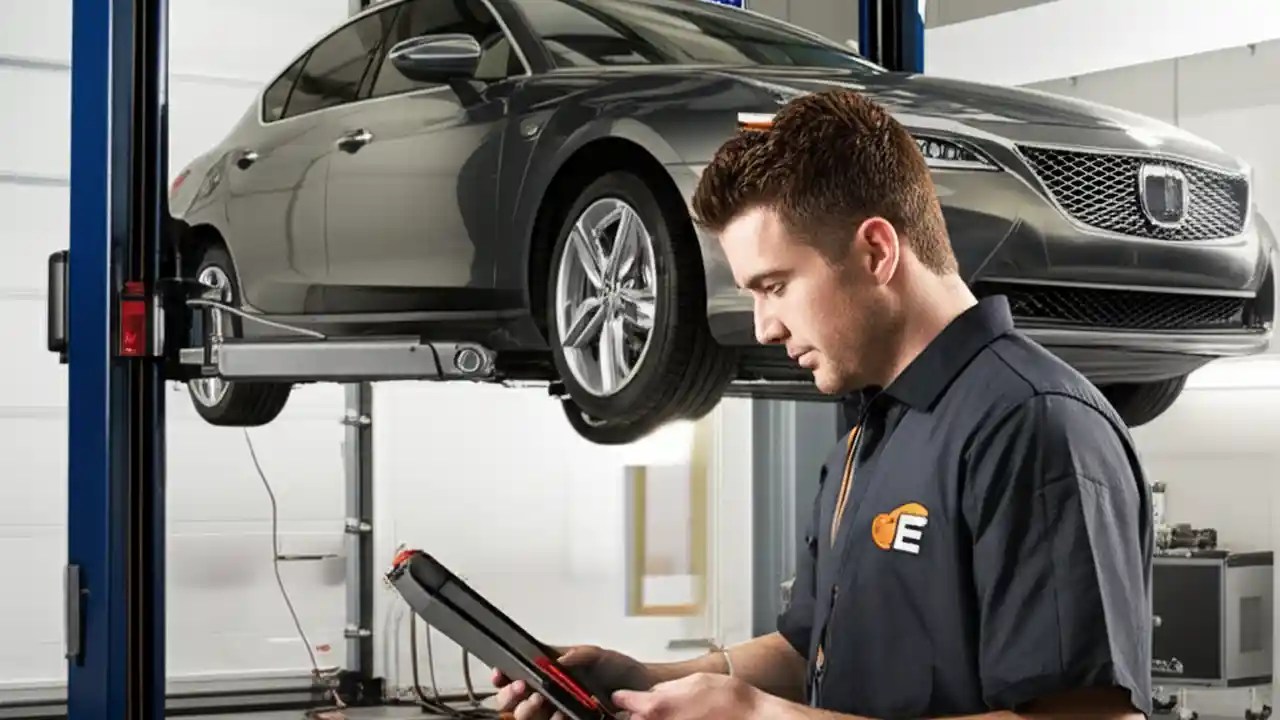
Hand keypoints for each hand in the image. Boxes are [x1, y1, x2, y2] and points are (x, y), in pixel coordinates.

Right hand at [492, 645, 653, 719]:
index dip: (501, 677)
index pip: (515, 676)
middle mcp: (547, 695)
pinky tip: (561, 716)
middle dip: (511, 695)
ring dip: (528, 709)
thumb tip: (558, 659)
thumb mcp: (600, 655)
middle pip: (512, 702)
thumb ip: (580, 654)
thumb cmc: (619, 670)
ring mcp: (556, 713)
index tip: (500, 672)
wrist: (642, 691)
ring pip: (526, 717)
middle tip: (523, 687)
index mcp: (548, 674)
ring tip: (542, 699)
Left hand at [612, 672, 762, 719]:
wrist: (750, 718)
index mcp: (656, 707)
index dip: (625, 697)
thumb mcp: (692, 681)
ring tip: (671, 715)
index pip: (623, 701)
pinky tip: (680, 719)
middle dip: (637, 713)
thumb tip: (651, 692)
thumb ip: (665, 687)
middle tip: (650, 708)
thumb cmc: (725, 699)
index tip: (625, 697)